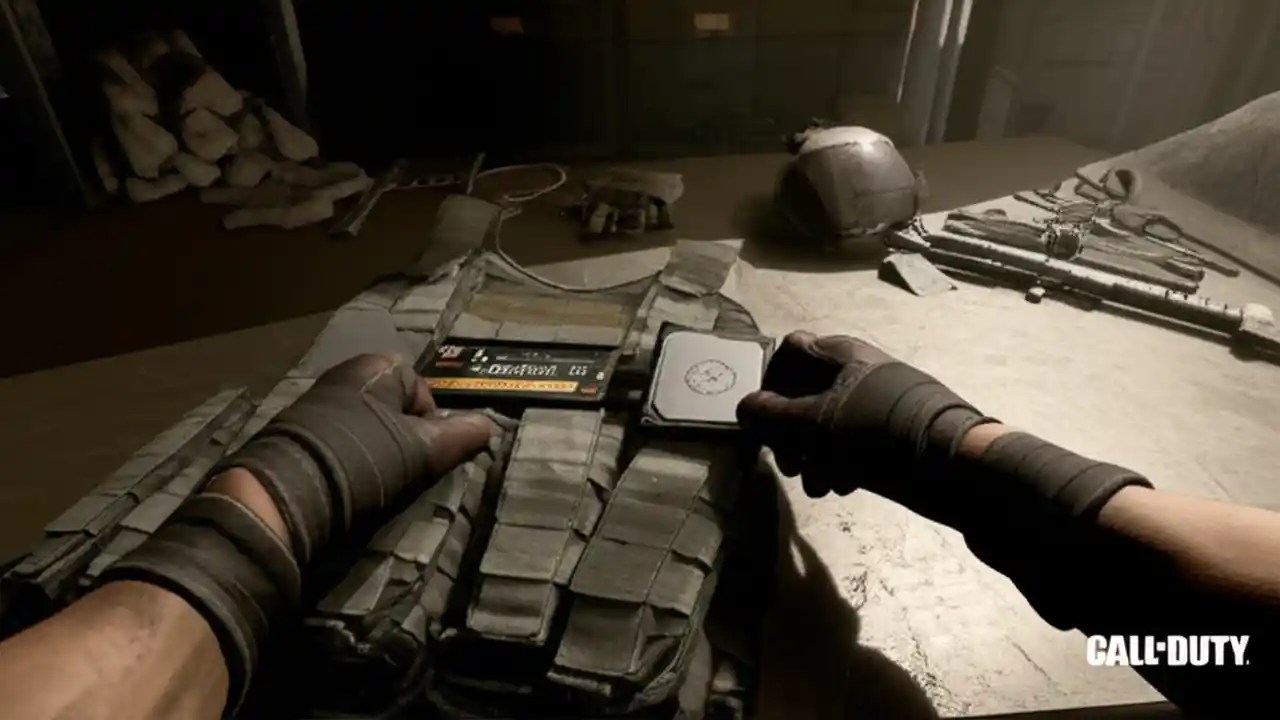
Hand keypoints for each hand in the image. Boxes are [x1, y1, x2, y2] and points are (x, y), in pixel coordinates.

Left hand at [225, 353, 497, 562]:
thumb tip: (490, 426)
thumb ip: (460, 437)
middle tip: (407, 473)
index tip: (428, 455)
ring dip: (376, 455)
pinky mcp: (294, 437)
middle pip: (393, 410)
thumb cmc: (364, 458)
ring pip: (365, 430)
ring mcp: (314, 406)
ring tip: (377, 486)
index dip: (433, 423)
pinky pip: (337, 446)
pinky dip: (348, 465)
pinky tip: (348, 488)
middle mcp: (343, 377)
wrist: (286, 491)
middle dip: (404, 440)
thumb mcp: (422, 450)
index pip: (423, 390)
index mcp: (376, 366)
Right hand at [737, 332, 896, 497]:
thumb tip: (744, 408)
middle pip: (804, 392)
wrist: (952, 463)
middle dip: (789, 433)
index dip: (770, 383)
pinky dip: (839, 462)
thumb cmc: (876, 433)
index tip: (764, 420)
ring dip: (813, 456)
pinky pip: (851, 441)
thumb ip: (773, 416)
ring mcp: (875, 400)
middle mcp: (856, 370)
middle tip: (788, 466)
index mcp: (839, 353)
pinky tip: (842, 486)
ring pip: (827, 422)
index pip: (789, 351)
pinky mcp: (890, 430)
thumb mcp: (815, 425)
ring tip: (818, 486)